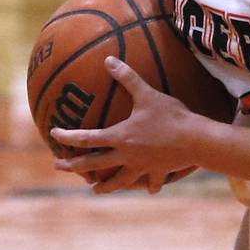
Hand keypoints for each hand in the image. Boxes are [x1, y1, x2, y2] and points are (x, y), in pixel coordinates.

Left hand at [49, 57, 203, 193]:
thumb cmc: (170, 116)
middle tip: (58, 166)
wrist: (195, 140)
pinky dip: (148, 185)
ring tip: (95, 189)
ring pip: (118, 181)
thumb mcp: (147, 94)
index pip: (86, 139)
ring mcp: (141, 167)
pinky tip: (149, 189)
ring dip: (104, 185)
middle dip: (73, 166)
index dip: (68, 136)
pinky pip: (150, 181)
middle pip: (93, 164)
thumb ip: (127, 77)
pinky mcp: (157, 172)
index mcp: (120, 137)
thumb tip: (109, 59)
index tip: (54, 134)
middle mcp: (126, 156)